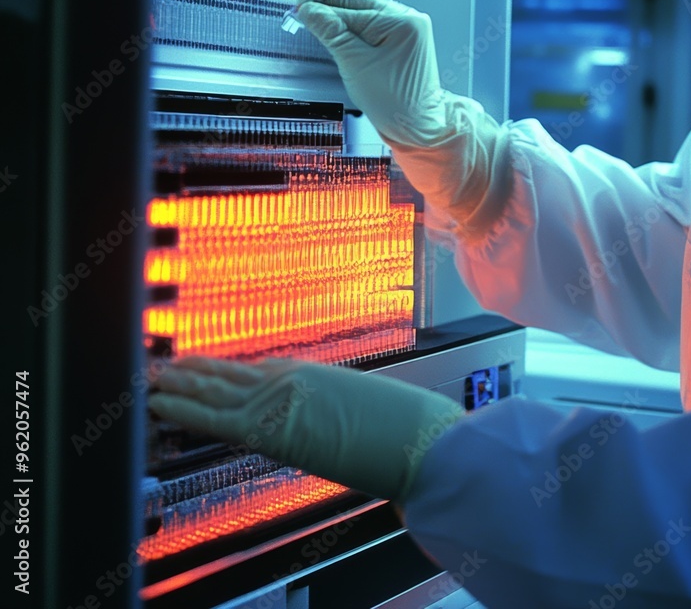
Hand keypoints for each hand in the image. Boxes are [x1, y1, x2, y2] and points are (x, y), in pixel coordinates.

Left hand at [147, 356, 463, 502]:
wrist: (420, 439)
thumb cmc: (414, 434)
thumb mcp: (379, 415)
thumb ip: (355, 416)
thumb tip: (361, 435)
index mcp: (319, 378)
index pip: (265, 373)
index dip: (236, 373)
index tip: (218, 369)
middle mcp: (295, 382)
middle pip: (237, 375)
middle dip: (203, 371)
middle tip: (174, 363)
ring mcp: (281, 398)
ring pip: (218, 389)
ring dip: (183, 384)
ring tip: (158, 375)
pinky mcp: (270, 425)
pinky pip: (214, 416)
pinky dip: (184, 408)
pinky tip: (159, 402)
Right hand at [296, 0, 442, 147]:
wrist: (416, 125)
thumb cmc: (395, 101)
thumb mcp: (354, 64)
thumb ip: (331, 33)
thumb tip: (310, 10)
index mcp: (401, 21)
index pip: (350, 4)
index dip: (320, 3)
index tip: (299, 5)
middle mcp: (409, 19)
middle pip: (357, 3)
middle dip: (327, 6)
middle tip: (301, 10)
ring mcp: (407, 28)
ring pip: (363, 13)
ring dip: (338, 17)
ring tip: (314, 21)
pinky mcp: (402, 39)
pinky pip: (371, 26)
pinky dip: (352, 29)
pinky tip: (336, 31)